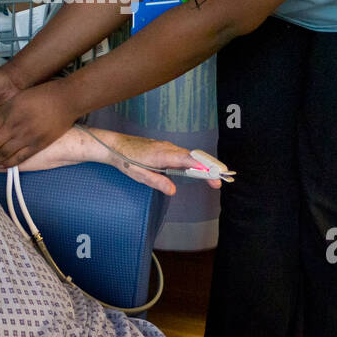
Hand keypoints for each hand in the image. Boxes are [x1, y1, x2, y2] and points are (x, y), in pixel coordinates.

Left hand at [0, 80, 76, 172]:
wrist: (66, 100)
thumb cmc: (41, 95)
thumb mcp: (17, 98)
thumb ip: (2, 111)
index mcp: (7, 113)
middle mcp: (14, 127)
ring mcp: (26, 138)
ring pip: (2, 156)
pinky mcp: (38, 145)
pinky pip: (19, 159)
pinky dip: (7, 164)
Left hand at [82, 128, 222, 195]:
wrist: (115, 146)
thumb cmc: (126, 160)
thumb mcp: (140, 175)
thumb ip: (158, 182)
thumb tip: (173, 191)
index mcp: (162, 154)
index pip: (187, 160)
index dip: (202, 167)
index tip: (214, 174)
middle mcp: (167, 148)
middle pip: (193, 157)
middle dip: (208, 168)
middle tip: (220, 180)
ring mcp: (167, 146)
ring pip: (188, 156)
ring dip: (202, 165)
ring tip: (214, 177)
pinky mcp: (166, 148)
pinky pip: (183, 154)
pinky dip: (193, 162)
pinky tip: (197, 170)